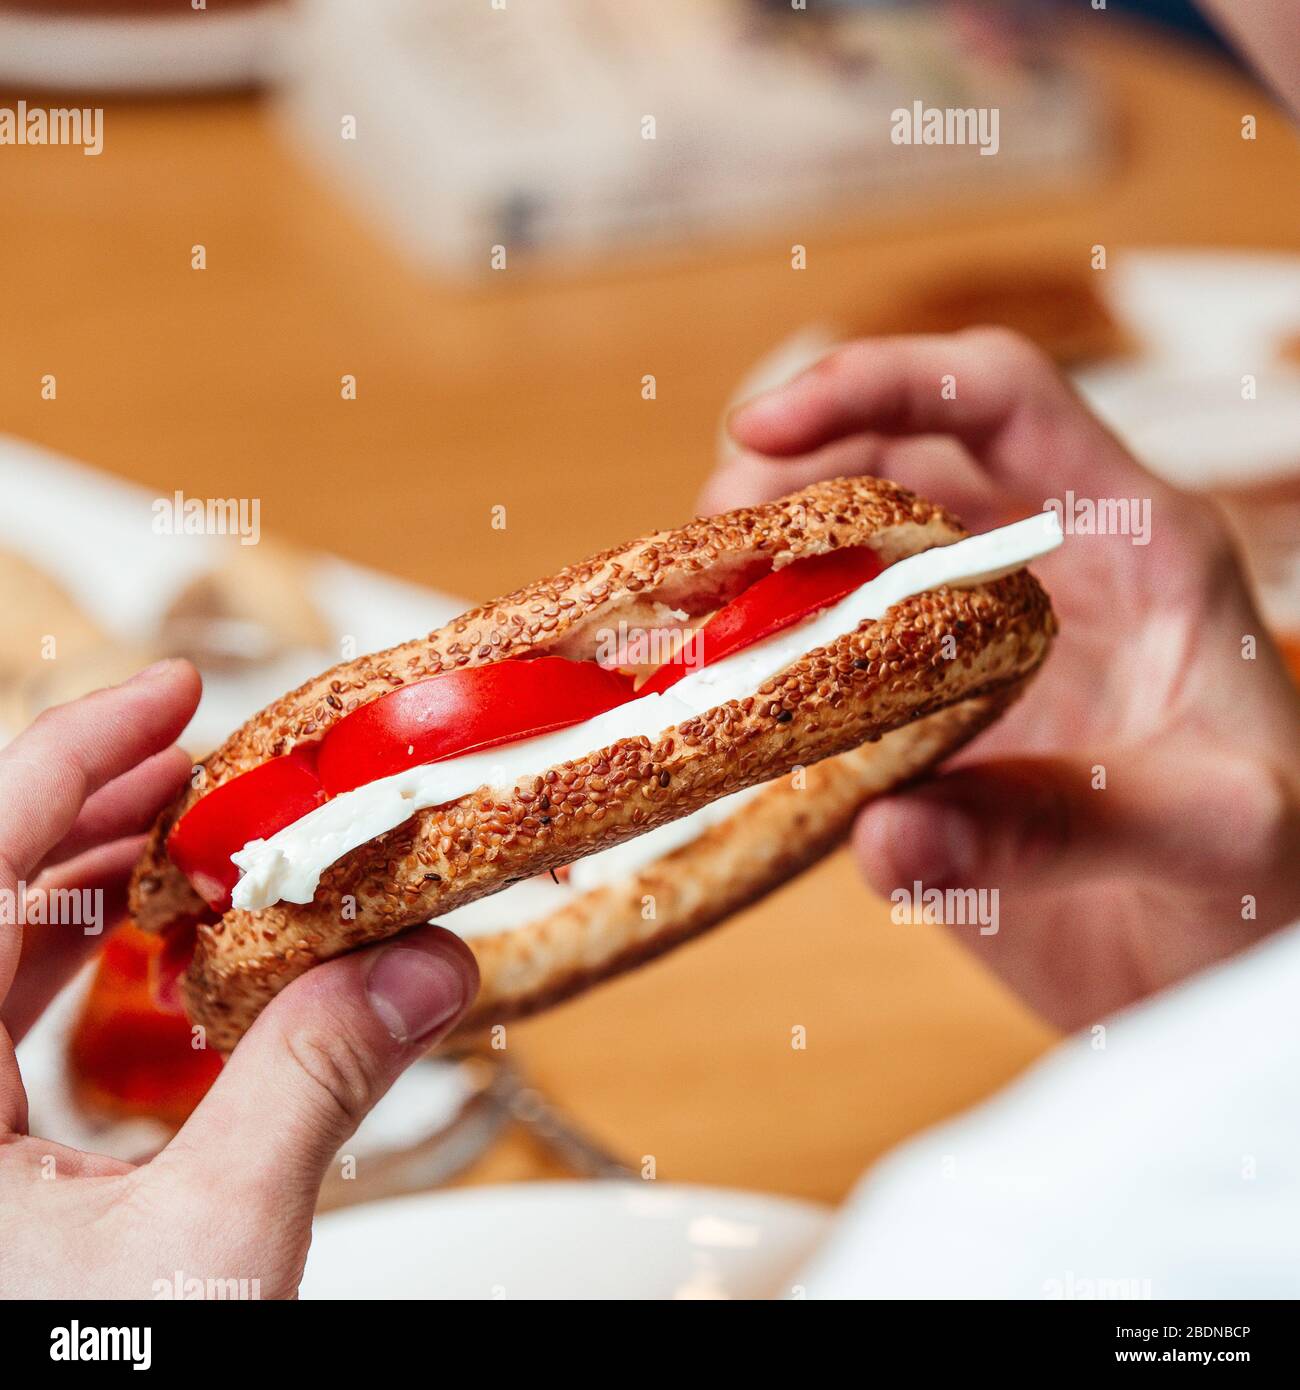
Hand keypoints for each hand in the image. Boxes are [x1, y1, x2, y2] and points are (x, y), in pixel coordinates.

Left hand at [0, 660, 477, 1297]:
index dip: (70, 748)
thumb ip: (312, 1088)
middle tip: (203, 760)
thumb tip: (422, 969)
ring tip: (192, 838)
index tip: (172, 685)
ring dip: (89, 884)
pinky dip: (80, 969)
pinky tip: (160, 956)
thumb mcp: (206, 1253)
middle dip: (92, 806)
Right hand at [709, 329, 1299, 1027]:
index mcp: (1134, 542)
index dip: (878, 383)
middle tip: (700, 553)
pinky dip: (763, 672)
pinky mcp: (929, 727)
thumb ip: (1058, 827)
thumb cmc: (1271, 882)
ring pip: (848, 560)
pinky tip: (712, 697)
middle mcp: (1043, 574)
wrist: (1236, 970)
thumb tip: (887, 834)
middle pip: (893, 465)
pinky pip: (830, 673)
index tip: (761, 427)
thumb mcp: (1210, 834)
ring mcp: (977, 649)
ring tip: (685, 620)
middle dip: (784, 486)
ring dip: (761, 574)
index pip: (999, 398)